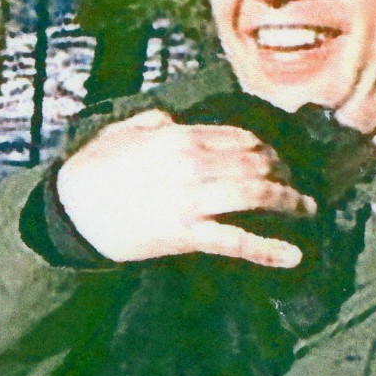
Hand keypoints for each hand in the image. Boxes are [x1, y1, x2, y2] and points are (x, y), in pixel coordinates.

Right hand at [53, 109, 314, 265]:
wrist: (70, 210)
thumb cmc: (92, 169)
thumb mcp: (124, 130)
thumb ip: (156, 121)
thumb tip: (177, 120)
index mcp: (179, 136)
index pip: (240, 138)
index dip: (266, 148)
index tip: (275, 158)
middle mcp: (193, 164)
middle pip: (256, 164)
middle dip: (283, 173)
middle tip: (293, 183)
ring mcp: (192, 200)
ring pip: (257, 196)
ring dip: (289, 202)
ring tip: (306, 209)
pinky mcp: (186, 234)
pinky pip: (237, 241)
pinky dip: (269, 250)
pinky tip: (293, 256)